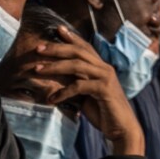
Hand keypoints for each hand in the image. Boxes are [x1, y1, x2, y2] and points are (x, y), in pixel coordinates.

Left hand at [0, 32, 143, 155]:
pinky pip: (79, 86)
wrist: (121, 129)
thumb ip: (74, 84)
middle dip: (56, 48)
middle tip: (38, 49)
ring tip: (37, 69)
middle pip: (78, 52)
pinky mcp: (104, 89)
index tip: (58, 29)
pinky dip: (63, 92)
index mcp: (101, 67)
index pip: (85, 47)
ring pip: (76, 65)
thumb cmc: (103, 113)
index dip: (72, 37)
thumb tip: (55, 79)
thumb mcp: (85, 96)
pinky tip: (52, 99)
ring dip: (54, 66)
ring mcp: (106, 77)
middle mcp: (105, 68)